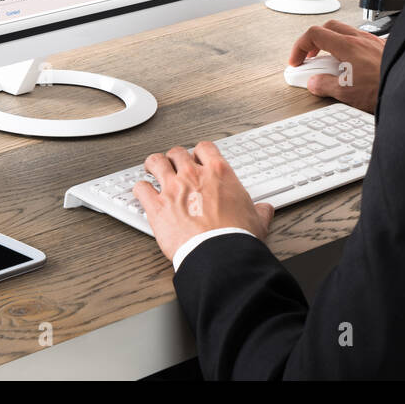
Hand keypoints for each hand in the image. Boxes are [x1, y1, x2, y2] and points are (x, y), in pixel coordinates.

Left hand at [133, 143, 273, 262]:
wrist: (219, 255)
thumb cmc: (236, 237)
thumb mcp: (256, 220)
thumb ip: (259, 211)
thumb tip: (265, 210)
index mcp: (218, 173)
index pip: (205, 148)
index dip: (199, 152)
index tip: (198, 158)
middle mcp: (193, 176)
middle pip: (177, 152)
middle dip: (175, 158)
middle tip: (174, 165)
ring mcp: (173, 189)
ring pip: (155, 162)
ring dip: (153, 165)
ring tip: (152, 169)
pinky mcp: (157, 207)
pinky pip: (141, 189)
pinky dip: (140, 190)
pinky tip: (142, 192)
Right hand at [288, 20, 384, 113]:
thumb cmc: (385, 87)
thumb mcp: (347, 92)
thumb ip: (325, 85)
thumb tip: (315, 83)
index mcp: (347, 46)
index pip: (314, 34)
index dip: (300, 47)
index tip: (297, 61)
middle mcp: (360, 39)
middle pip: (329, 28)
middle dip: (314, 42)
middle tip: (310, 58)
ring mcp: (373, 43)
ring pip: (346, 33)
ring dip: (333, 45)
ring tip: (330, 65)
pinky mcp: (383, 50)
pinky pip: (361, 42)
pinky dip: (350, 50)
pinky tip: (352, 67)